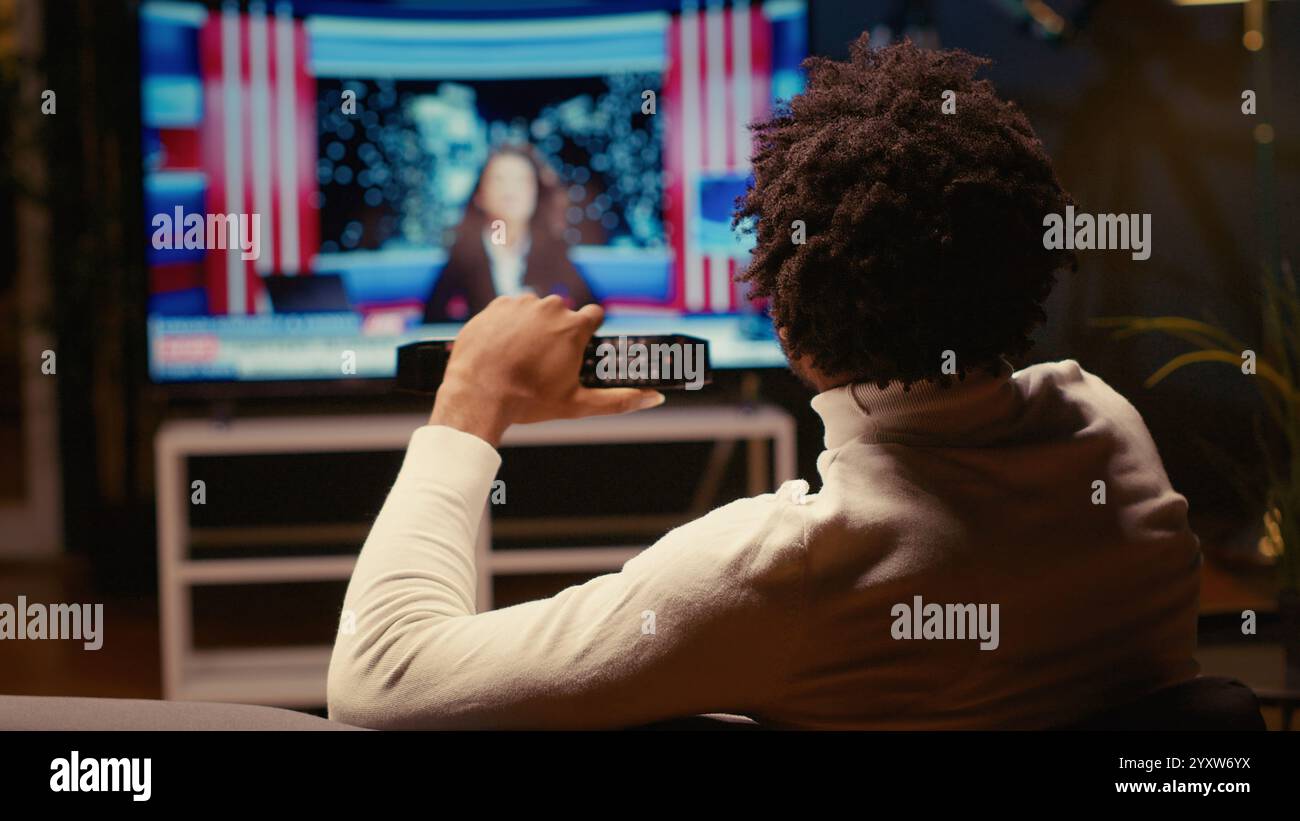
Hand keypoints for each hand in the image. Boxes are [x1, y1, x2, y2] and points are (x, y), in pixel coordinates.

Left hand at [428, 294, 664, 446]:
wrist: (477, 395)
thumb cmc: (528, 401)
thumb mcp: (577, 404)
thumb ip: (619, 400)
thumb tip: (654, 397)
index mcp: (574, 327)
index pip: (594, 315)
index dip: (588, 332)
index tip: (578, 347)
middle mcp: (550, 307)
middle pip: (563, 313)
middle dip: (557, 332)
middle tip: (544, 361)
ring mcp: (521, 304)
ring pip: (535, 310)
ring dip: (532, 326)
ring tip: (520, 357)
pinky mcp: (496, 305)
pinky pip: (510, 309)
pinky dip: (508, 325)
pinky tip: (502, 348)